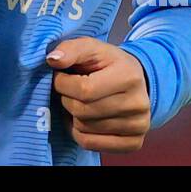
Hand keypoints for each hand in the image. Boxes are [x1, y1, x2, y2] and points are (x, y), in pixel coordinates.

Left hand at [47, 37, 150, 152]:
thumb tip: (52, 59)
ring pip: (83, 128)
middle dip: (67, 99)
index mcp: (128, 76)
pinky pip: (90, 144)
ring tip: (79, 102)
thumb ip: (71, 48)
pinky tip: (83, 119)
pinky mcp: (134, 143)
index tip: (61, 76)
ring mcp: (138, 126)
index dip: (63, 83)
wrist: (136, 81)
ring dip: (72, 116)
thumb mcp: (91, 47)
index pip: (84, 89)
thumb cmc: (108, 63)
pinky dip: (79, 133)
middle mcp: (138, 104)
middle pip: (82, 111)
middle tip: (69, 91)